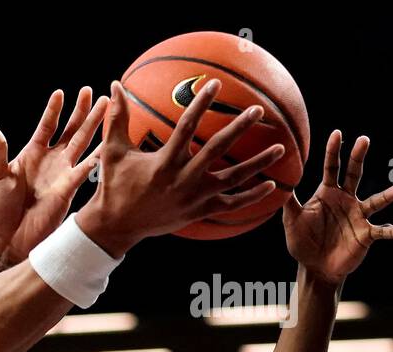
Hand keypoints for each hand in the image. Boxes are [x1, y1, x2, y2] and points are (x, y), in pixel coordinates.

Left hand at [0, 87, 107, 271]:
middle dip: (81, 112)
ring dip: (94, 126)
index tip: (60, 93)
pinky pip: (85, 169)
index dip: (54, 110)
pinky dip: (95, 158)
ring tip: (105, 107)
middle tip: (91, 91)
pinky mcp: (69, 189)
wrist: (10, 237)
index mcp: (32, 154)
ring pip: (82, 144)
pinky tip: (106, 145)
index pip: (46, 126)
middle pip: (70, 130)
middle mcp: (51, 161)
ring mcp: (62, 174)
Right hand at [77, 79, 285, 256]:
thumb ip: (117, 118)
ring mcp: (194, 198)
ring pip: (233, 178)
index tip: (214, 84)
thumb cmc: (113, 186)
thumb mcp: (112, 152)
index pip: (187, 126)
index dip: (201, 103)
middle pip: (217, 149)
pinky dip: (252, 196)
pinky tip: (270, 185)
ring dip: (258, 163)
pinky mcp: (199, 213)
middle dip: (239, 127)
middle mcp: (183, 179)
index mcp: (164, 162)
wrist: (116, 226)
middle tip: (257, 109)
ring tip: (280, 148)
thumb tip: (115, 86)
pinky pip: (231, 205)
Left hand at [284, 131, 392, 283]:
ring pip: (376, 202)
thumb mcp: (291, 221)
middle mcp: (347, 200)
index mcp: (328, 193)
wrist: (314, 267)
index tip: (337, 133)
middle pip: (354, 174)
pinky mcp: (366, 234)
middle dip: (358, 157)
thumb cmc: (302, 242)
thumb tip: (278, 181)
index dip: (334, 151)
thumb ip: (288, 202)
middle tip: (364, 139)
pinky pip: (382, 231)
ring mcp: (358, 216)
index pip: (332, 168)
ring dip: (389, 195)